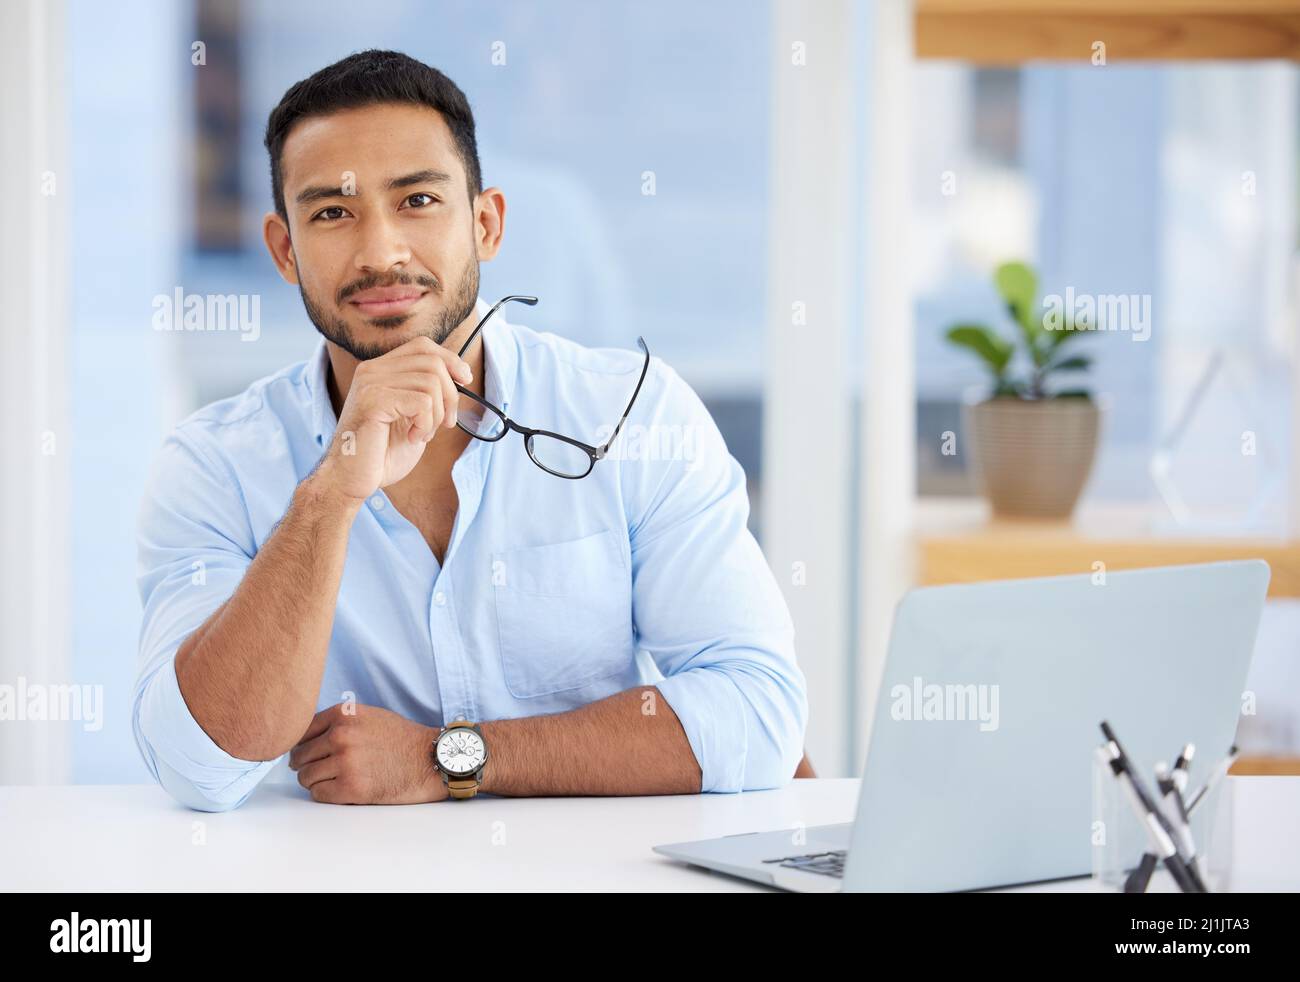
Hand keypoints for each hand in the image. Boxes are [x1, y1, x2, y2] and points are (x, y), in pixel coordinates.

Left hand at [288, 702, 447, 803]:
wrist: (429, 760)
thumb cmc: (400, 739)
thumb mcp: (367, 715)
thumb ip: (336, 722)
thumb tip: (301, 739)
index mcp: (343, 713)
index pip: (300, 732)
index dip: (304, 745)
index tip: (311, 753)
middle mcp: (341, 735)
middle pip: (299, 756)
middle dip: (308, 764)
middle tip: (324, 769)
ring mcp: (345, 761)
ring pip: (305, 777)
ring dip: (315, 780)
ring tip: (334, 779)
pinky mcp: (351, 787)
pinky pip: (318, 793)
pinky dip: (325, 793)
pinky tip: (341, 788)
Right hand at [314, 335, 472, 501]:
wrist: (351, 480)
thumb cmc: (381, 453)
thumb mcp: (410, 416)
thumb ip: (426, 393)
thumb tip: (461, 376)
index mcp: (379, 370)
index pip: (422, 346)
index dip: (450, 360)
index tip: (465, 381)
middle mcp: (371, 370)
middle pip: (432, 362)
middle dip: (450, 396)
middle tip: (444, 423)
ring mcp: (370, 384)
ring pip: (431, 382)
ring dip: (436, 415)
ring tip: (422, 434)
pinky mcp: (373, 402)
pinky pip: (421, 402)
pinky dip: (425, 424)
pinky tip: (412, 438)